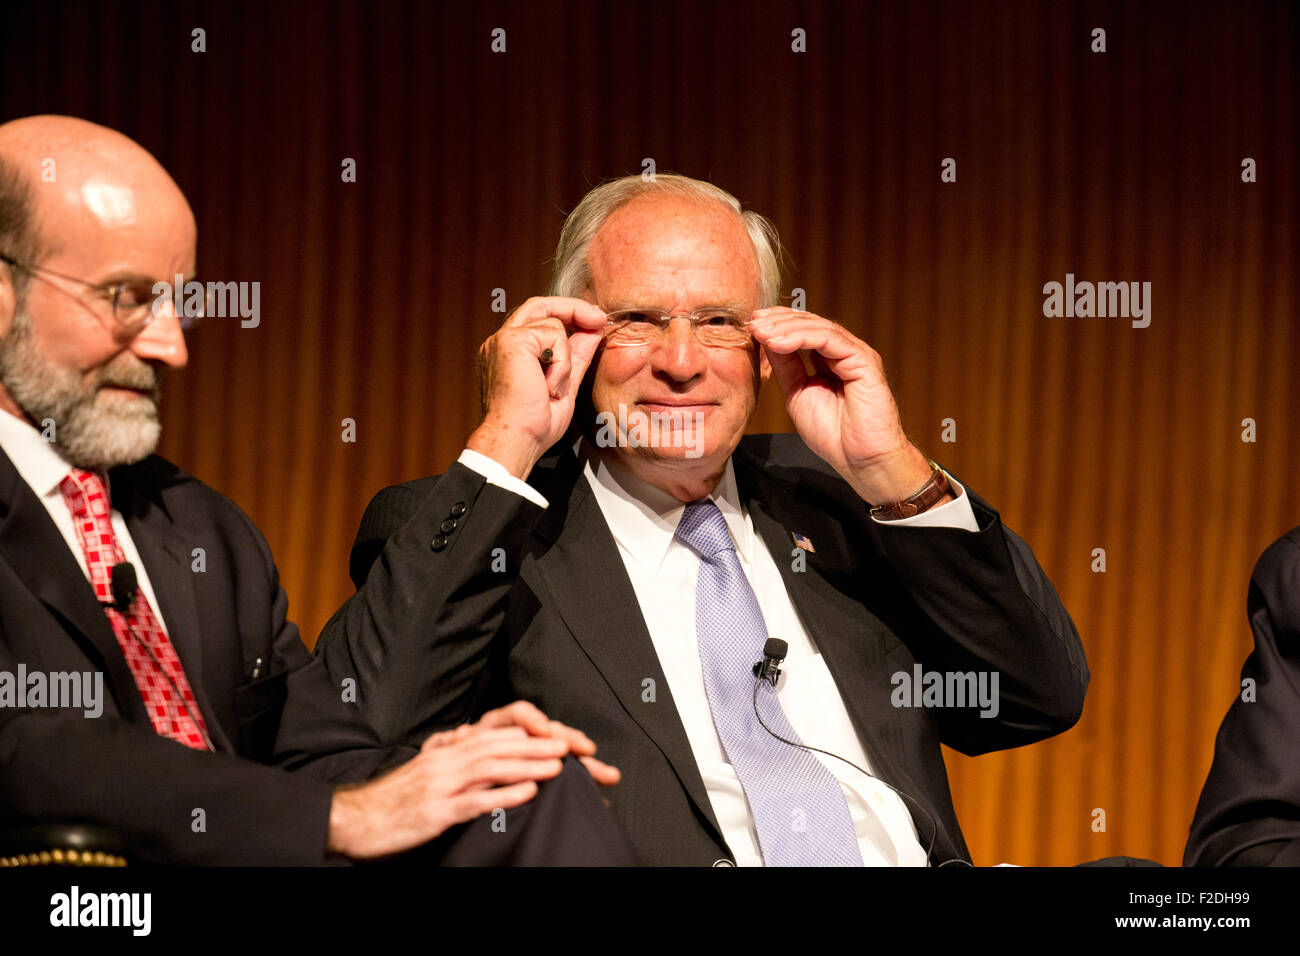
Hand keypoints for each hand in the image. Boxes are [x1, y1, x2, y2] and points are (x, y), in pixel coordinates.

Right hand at [327, 701, 618, 858]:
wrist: (353, 819)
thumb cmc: (394, 800)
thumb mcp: (429, 772)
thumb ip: (458, 761)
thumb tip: (491, 754)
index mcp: (448, 749)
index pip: (498, 732)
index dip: (534, 732)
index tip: (567, 738)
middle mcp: (447, 759)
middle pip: (502, 743)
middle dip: (542, 744)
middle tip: (579, 748)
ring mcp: (441, 783)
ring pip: (492, 765)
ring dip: (529, 762)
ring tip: (562, 763)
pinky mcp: (436, 810)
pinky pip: (474, 800)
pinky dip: (504, 794)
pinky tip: (528, 792)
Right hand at [468, 297, 605, 479]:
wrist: (516, 439)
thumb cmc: (534, 424)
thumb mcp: (564, 384)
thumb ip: (576, 356)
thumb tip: (593, 330)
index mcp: (509, 353)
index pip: (538, 320)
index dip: (567, 315)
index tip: (594, 322)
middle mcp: (501, 341)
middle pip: (540, 305)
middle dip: (574, 308)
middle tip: (599, 319)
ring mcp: (503, 338)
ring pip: (553, 325)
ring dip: (566, 359)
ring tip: (554, 388)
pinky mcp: (512, 340)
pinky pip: (554, 335)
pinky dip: (562, 363)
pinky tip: (549, 386)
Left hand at [747, 308, 939, 505]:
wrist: (859, 459)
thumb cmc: (832, 434)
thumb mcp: (797, 393)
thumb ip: (786, 367)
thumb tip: (767, 341)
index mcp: (830, 359)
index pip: (804, 331)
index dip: (778, 325)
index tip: (752, 326)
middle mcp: (845, 352)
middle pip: (811, 324)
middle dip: (779, 321)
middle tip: (753, 322)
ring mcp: (856, 354)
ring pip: (819, 328)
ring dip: (786, 328)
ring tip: (761, 332)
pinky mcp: (865, 361)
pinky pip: (830, 340)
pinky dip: (801, 338)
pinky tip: (777, 343)